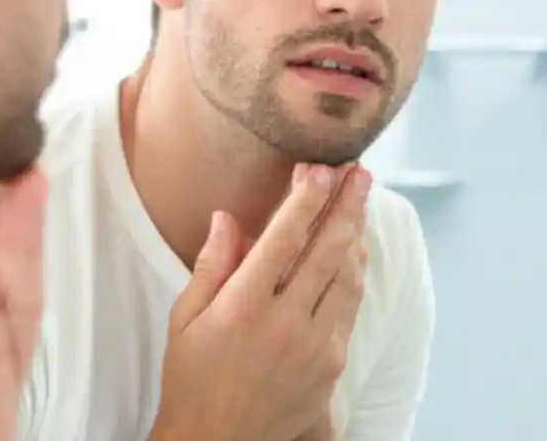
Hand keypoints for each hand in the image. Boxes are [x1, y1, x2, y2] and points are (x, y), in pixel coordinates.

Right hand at [149, 163, 370, 440]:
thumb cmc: (191, 378)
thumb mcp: (184, 319)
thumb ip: (211, 266)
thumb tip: (226, 217)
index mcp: (241, 307)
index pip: (284, 239)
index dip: (305, 199)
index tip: (319, 169)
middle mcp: (283, 324)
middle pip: (327, 250)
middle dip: (346, 204)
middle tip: (359, 172)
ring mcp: (314, 347)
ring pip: (347, 277)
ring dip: (357, 234)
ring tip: (362, 201)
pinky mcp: (331, 367)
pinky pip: (349, 309)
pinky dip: (354, 274)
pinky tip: (355, 251)